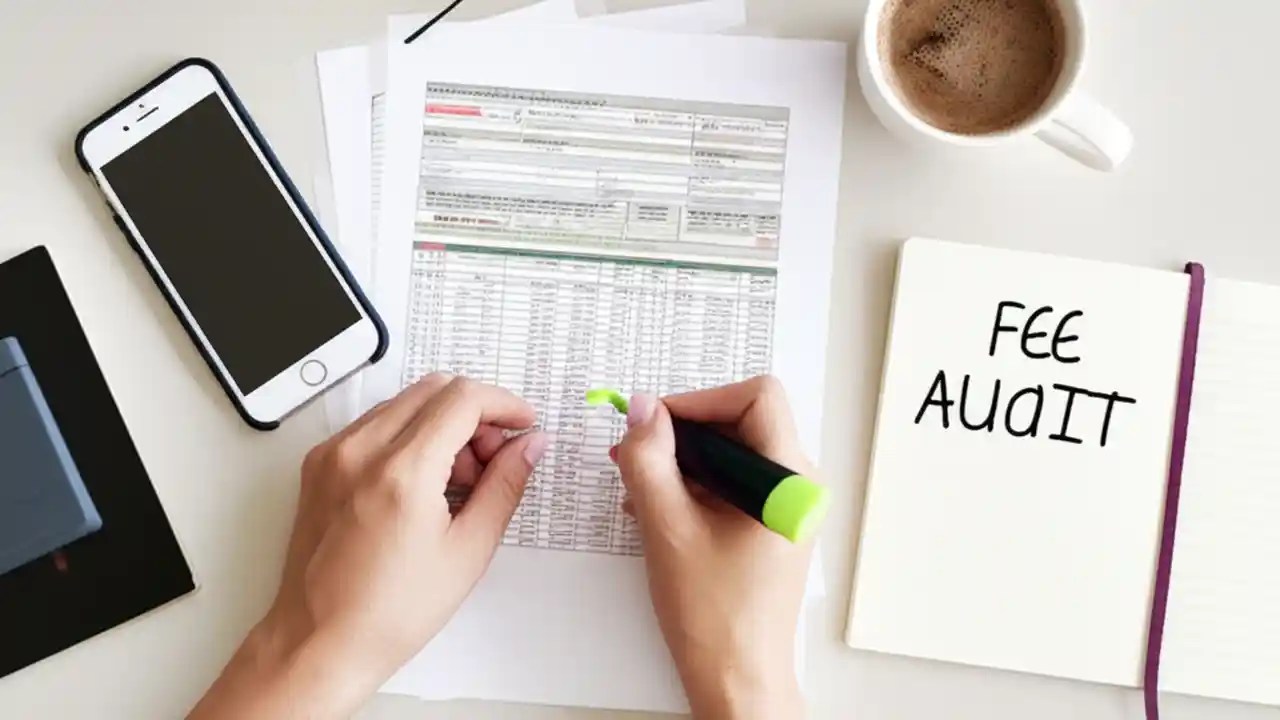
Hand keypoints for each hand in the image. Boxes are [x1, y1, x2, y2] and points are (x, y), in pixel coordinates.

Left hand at [190, 374, 547, 719]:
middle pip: (434, 389)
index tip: (522, 423)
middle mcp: (360, 451)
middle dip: (475, 413)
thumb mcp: (467, 551)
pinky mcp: (319, 465)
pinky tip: (423, 483)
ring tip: (458, 480)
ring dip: (442, 423)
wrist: (320, 642)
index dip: (504, 405)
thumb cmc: (386, 613)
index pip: (463, 399)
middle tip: (494, 457)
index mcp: (401, 472)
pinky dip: (409, 436)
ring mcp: (333, 455)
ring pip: (405, 403)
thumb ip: (504, 486)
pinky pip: (374, 425)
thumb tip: (529, 446)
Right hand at [615, 376, 813, 719]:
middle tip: (635, 450)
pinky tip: (656, 508)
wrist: (736, 678)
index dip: (699, 400)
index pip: (756, 397)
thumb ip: (650, 460)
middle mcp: (799, 486)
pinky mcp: (771, 524)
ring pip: (733, 452)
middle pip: (743, 420)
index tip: (654, 422)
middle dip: (683, 431)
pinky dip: (694, 485)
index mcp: (789, 479)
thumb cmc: (714, 616)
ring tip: (637, 485)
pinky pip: (732, 482)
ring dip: (683, 461)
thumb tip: (641, 409)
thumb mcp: (667, 528)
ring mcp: (787, 506)